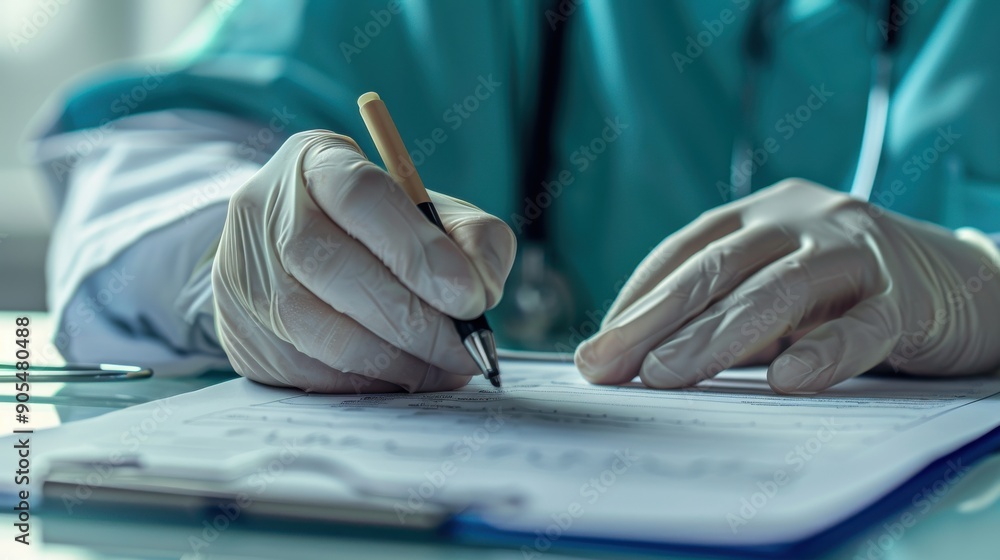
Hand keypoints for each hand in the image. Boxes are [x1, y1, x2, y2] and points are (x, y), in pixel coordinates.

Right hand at [212, 131, 515, 392]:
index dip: (418, 250)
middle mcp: (264, 210)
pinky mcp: (238, 330)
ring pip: (313, 326)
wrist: (295, 251)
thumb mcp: (431, 214)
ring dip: (390, 359)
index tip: (469, 297)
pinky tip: (401, 377)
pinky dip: (363, 381)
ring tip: (441, 368)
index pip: (363, 196)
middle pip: (331, 265)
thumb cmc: (377, 230)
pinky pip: (302, 368)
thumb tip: (482, 289)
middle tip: (464, 349)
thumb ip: (472, 238)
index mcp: (317, 162)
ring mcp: (241, 272)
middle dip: (412, 319)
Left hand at [575, 179, 999, 393]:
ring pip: (776, 292)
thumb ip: (724, 311)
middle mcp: (803, 219)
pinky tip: (785, 379)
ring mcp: (855, 252)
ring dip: (714, 336)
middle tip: (606, 364)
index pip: (685, 250)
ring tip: (664, 374)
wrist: (966, 284)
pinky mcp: (906, 298)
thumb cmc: (848, 292)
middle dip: (653, 320)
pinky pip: (861, 327)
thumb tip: (636, 360)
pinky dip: (821, 352)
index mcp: (764, 213)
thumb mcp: (777, 289)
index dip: (636, 297)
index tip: (597, 345)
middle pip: (716, 268)